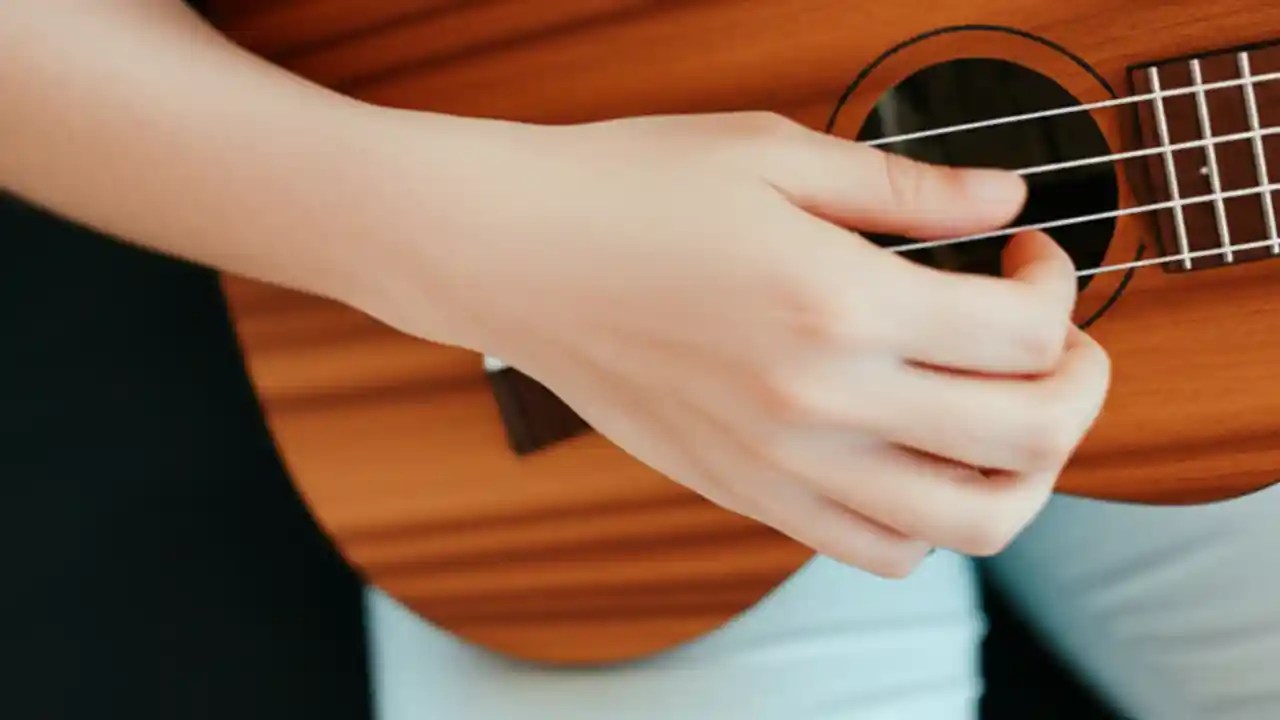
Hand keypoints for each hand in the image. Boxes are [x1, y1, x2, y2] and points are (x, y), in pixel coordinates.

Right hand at [361, 111, 1111, 577]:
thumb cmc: (626, 191)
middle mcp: (821, 401)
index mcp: (837, 300)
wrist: (514, 254)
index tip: (1024, 257)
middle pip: (1027, 439)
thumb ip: (907, 188)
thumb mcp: (773, 153)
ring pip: (968, 523)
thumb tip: (1003, 198)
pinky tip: (915, 455)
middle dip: (1078, 385)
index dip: (1056, 285)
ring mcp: (783, 464)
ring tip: (1005, 413)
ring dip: (1024, 471)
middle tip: (1055, 340)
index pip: (1024, 333)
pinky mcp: (746, 494)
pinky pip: (875, 549)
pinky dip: (928, 518)